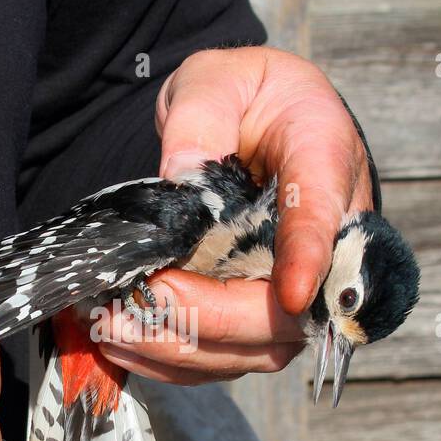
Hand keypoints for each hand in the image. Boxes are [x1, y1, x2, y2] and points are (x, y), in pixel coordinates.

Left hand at [101, 46, 372, 384]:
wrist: (258, 125)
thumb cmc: (244, 98)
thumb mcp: (218, 79)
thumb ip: (202, 116)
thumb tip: (178, 181)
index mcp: (326, 163)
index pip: (324, 217)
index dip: (309, 258)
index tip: (291, 291)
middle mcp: (327, 242)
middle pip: (289, 309)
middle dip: (214, 314)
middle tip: (144, 294)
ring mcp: (299, 291)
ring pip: (257, 348)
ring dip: (184, 346)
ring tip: (112, 325)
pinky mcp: (264, 321)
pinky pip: (228, 359)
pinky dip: (174, 360)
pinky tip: (121, 343)